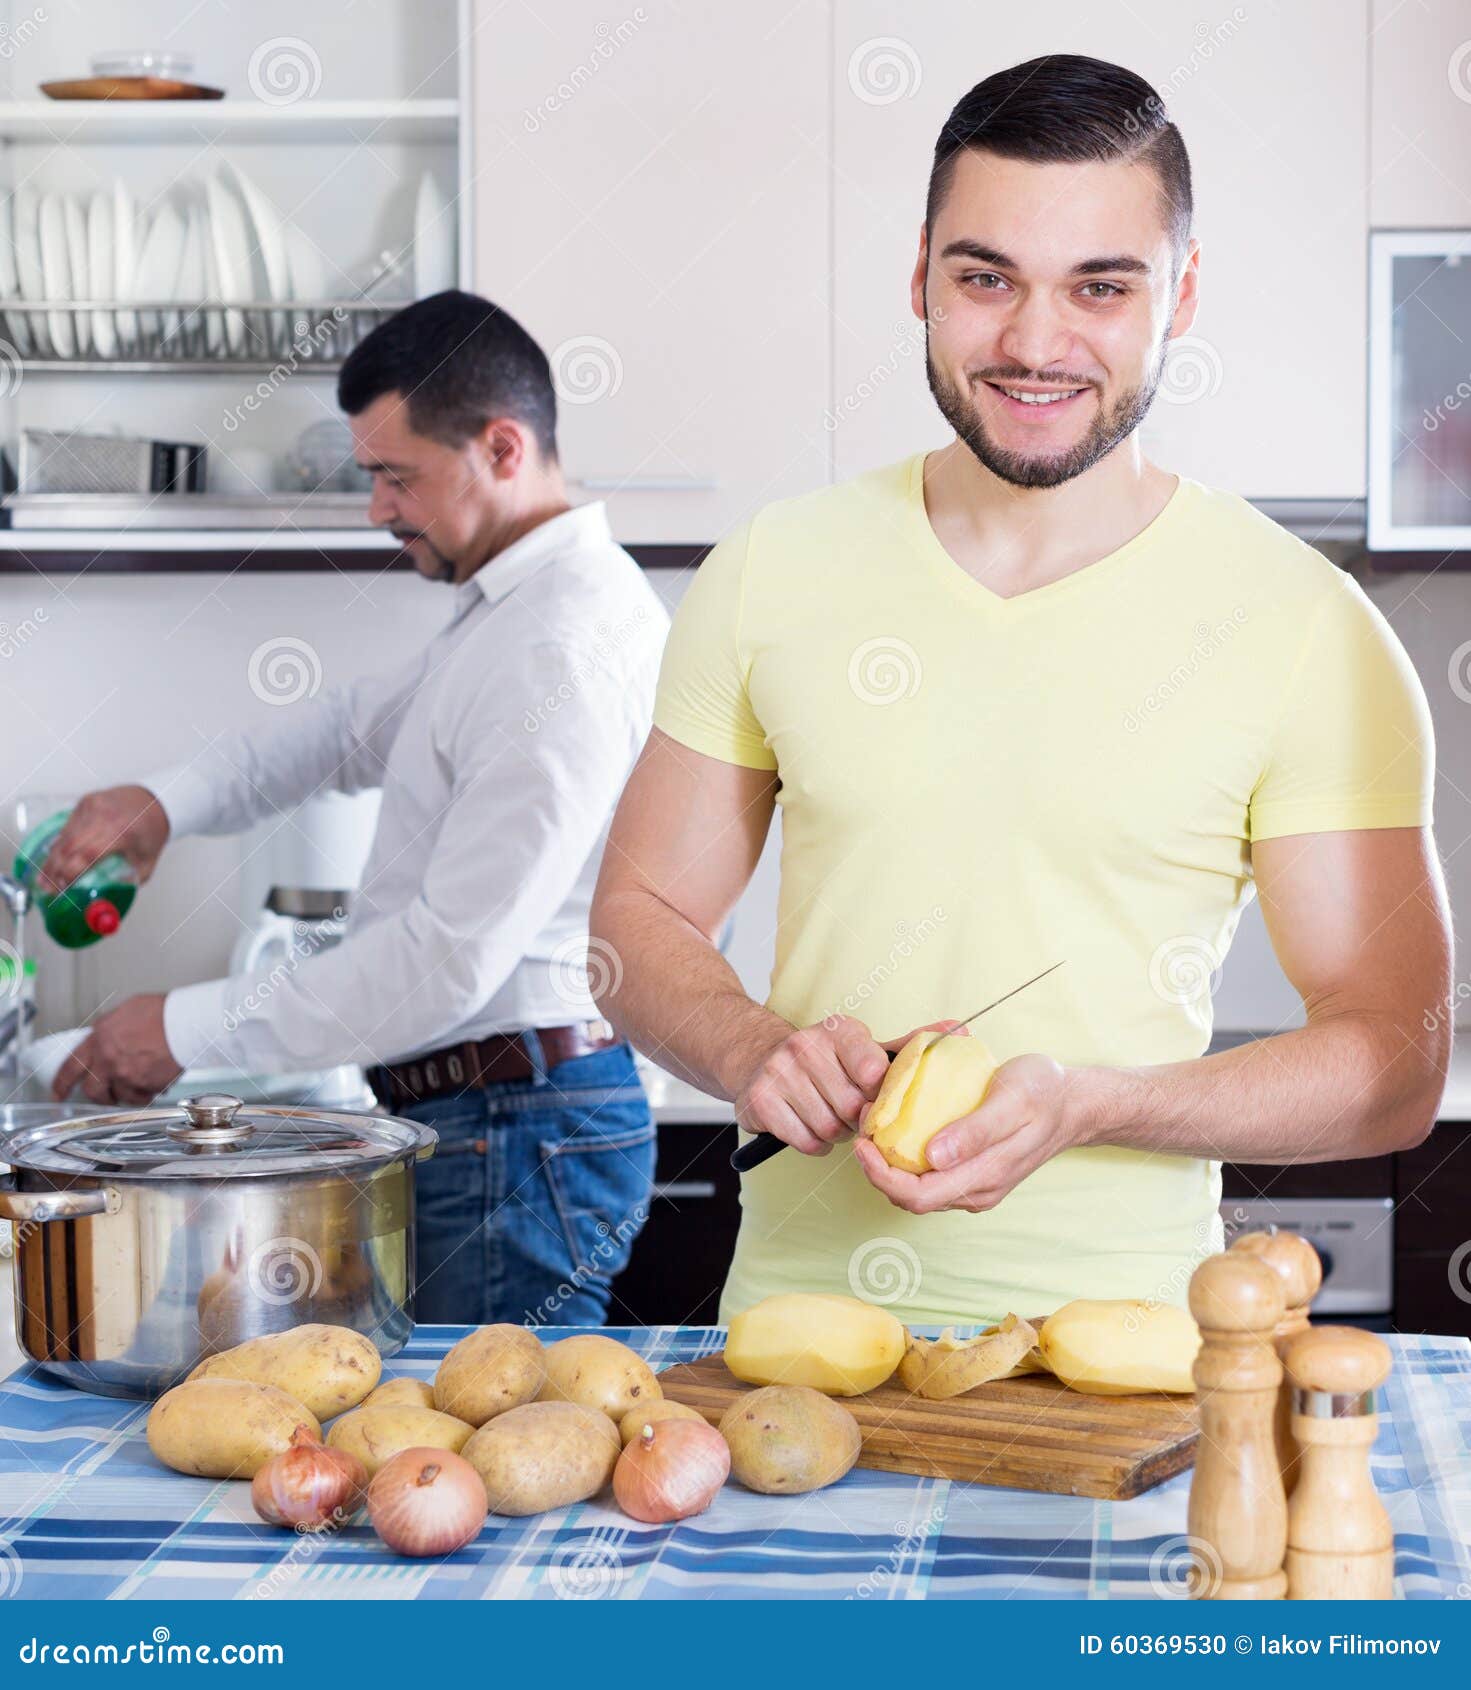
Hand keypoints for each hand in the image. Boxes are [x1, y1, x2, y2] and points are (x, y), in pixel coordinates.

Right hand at [39, 785, 169, 891]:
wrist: (156, 799)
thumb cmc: (152, 831)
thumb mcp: (147, 861)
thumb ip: (129, 881)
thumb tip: (110, 898)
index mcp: (123, 833)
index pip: (89, 854)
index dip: (71, 873)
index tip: (62, 889)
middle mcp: (105, 817)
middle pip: (70, 846)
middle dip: (55, 871)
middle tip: (47, 889)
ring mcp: (93, 807)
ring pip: (65, 837)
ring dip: (53, 860)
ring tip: (45, 879)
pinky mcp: (85, 802)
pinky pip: (68, 827)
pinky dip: (60, 844)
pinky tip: (54, 859)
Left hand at [53, 994, 181, 1106]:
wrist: (185, 1023)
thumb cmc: (163, 1013)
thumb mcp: (127, 1011)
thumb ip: (112, 1030)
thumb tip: (109, 1038)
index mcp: (100, 1037)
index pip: (70, 1066)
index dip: (62, 1083)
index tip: (59, 1093)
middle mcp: (107, 1058)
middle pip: (93, 1090)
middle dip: (100, 1096)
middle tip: (106, 1096)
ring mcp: (124, 1074)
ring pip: (120, 1096)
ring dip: (130, 1093)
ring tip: (143, 1082)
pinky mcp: (143, 1085)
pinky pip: (142, 1096)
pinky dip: (149, 1093)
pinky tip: (157, 1081)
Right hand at [730, 1014, 890, 1155]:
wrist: (761, 1060)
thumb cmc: (823, 1062)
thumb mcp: (861, 1048)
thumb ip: (902, 1050)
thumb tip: (950, 1035)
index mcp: (838, 1030)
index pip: (873, 1069)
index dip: (880, 1094)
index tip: (874, 1096)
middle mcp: (805, 1044)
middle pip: (852, 1106)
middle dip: (857, 1119)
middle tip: (851, 1112)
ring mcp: (779, 1071)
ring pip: (829, 1127)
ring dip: (836, 1134)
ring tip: (830, 1117)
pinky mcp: (760, 1100)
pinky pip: (806, 1141)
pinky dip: (814, 1144)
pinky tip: (810, 1127)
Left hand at [854, 1052, 1084, 1212]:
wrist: (1074, 1103)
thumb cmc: (1044, 1093)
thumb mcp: (1011, 1100)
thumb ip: (974, 1131)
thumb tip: (932, 1156)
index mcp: (984, 1177)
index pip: (916, 1195)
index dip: (880, 1175)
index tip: (863, 1141)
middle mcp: (977, 1192)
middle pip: (911, 1199)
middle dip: (877, 1170)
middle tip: (863, 1130)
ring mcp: (978, 1187)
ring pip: (920, 1192)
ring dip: (890, 1167)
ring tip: (876, 1128)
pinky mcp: (977, 1176)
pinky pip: (933, 1179)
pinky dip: (908, 1162)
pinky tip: (901, 1132)